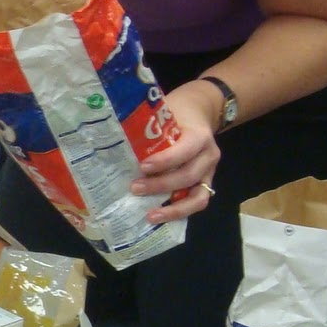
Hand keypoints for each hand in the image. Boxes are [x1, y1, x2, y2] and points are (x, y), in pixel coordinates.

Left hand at [134, 83, 222, 222]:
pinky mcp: (206, 182)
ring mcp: (210, 171)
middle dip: (161, 185)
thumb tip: (116, 144)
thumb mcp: (166, 113)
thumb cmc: (177, 112)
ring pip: (198, 196)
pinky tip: (161, 216)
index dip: (165, 161)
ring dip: (174, 209)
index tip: (142, 167)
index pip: (185, 151)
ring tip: (150, 216)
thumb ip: (150, 129)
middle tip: (135, 188)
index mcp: (200, 135)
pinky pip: (198, 201)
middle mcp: (209, 155)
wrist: (200, 110)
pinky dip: (180, 211)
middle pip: (188, 176)